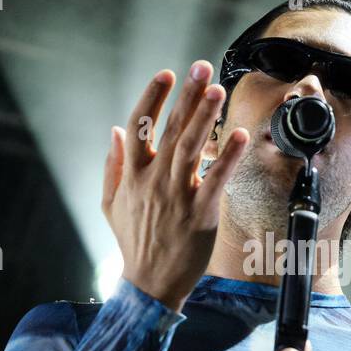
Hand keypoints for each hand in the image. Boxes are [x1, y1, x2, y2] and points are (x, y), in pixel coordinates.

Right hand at [102, 61, 249, 311]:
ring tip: (218, 90)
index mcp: (132, 175)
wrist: (150, 282)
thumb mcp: (110, 204)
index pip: (138, 125)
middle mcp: (154, 180)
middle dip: (187, 96)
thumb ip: (112, 166)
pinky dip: (227, 156)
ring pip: (192, 147)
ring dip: (206, 117)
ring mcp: (177, 196)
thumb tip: (113, 131)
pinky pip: (216, 179)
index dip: (152, 97)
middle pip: (170, 129)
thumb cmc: (133, 241)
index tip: (167, 74)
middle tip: (202, 67)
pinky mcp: (200, 213)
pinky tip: (240, 135)